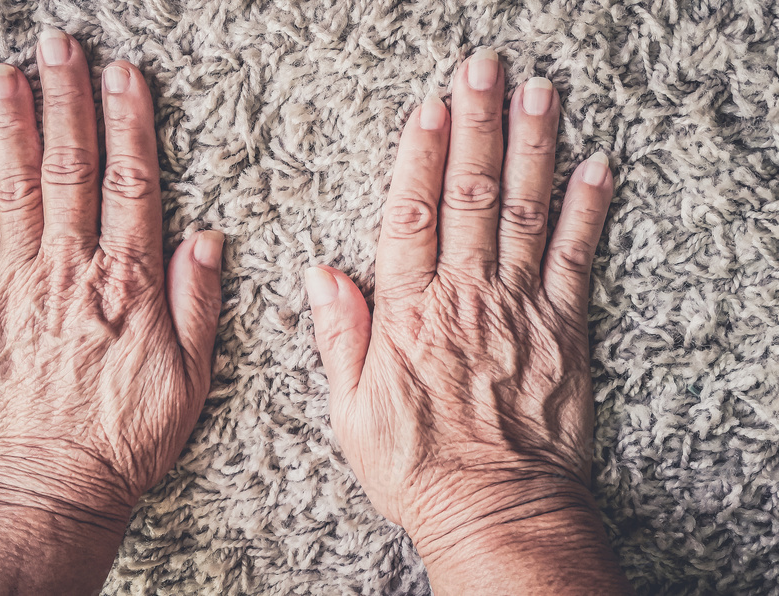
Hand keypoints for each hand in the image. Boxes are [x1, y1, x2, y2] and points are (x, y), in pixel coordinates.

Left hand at [0, 29, 221, 593]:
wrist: (49, 487)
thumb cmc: (124, 438)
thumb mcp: (190, 378)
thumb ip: (197, 303)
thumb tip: (207, 237)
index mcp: (128, 282)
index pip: (133, 183)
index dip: (130, 123)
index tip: (124, 75)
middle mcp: (71, 269)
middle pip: (71, 167)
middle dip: (66, 99)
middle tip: (59, 44)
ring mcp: (18, 284)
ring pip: (15, 188)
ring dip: (7, 125)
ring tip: (2, 73)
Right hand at [306, 48, 629, 592]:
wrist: (495, 509)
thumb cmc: (418, 465)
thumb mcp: (350, 410)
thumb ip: (338, 335)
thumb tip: (320, 273)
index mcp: (408, 315)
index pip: (413, 217)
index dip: (421, 157)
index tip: (430, 107)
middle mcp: (465, 298)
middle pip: (471, 197)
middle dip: (477, 125)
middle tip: (483, 69)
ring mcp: (519, 309)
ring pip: (523, 213)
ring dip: (531, 147)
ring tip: (537, 92)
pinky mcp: (563, 329)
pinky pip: (576, 260)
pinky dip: (587, 210)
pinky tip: (595, 167)